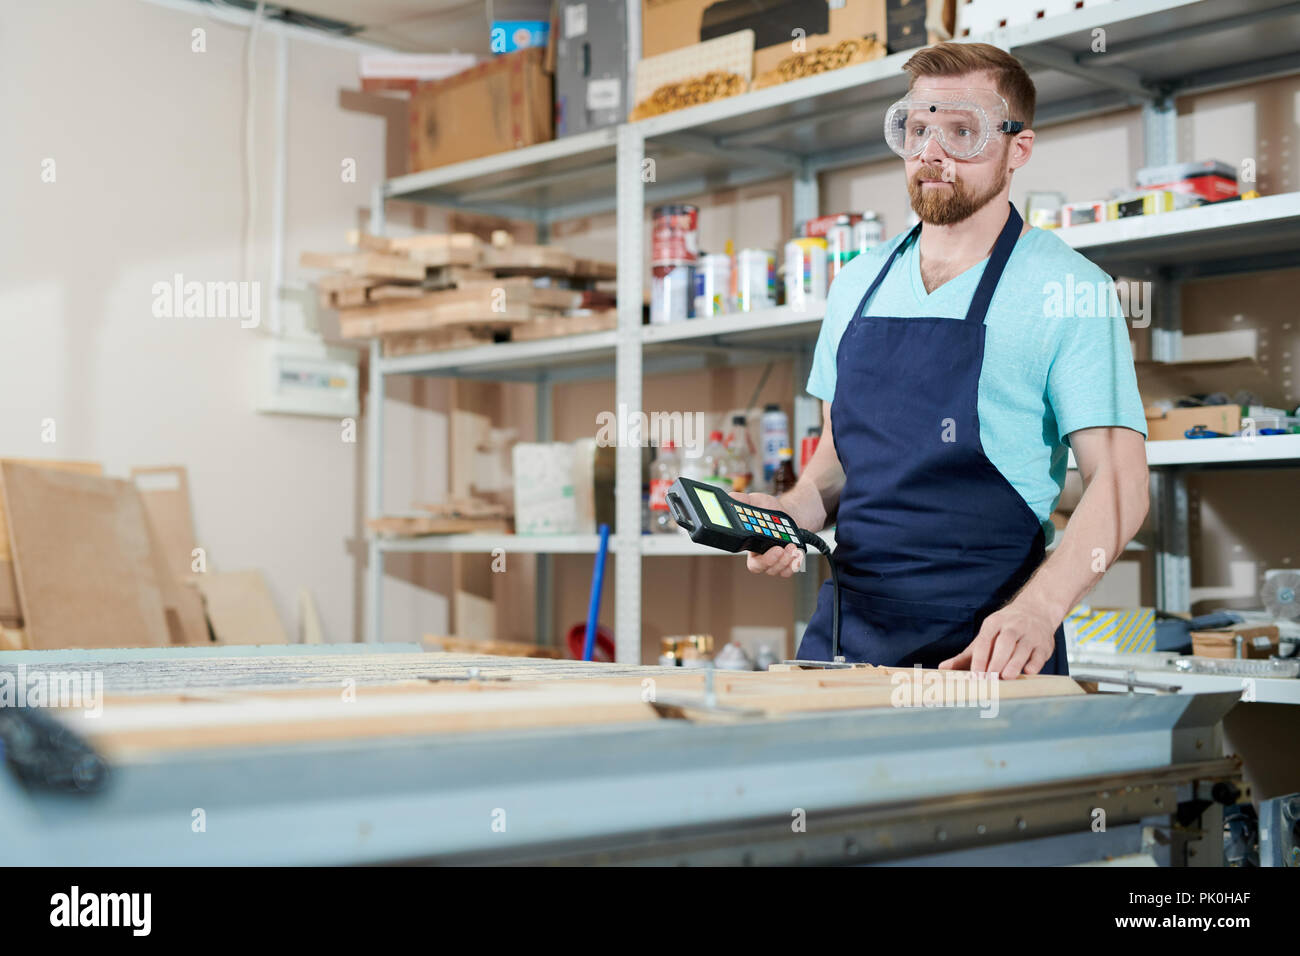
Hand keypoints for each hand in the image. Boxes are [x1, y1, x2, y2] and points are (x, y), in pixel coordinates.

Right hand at [730, 491, 804, 576]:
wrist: (791, 513)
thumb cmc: (770, 509)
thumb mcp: (756, 501)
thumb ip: (743, 500)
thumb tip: (731, 497)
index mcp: (752, 545)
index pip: (750, 561)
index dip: (758, 559)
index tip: (764, 547)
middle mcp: (762, 556)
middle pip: (762, 568)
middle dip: (771, 561)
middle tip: (779, 549)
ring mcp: (776, 560)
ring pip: (777, 570)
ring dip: (785, 560)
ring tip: (791, 546)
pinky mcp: (788, 561)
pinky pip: (789, 570)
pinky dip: (795, 564)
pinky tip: (797, 552)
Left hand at [938, 594, 1058, 678]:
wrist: (1035, 611)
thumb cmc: (1003, 632)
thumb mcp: (984, 638)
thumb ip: (965, 656)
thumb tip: (942, 669)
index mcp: (994, 623)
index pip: (985, 641)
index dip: (980, 659)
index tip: (975, 676)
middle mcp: (1012, 626)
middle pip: (1004, 643)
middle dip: (997, 662)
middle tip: (990, 679)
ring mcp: (1030, 634)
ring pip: (1022, 648)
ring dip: (1014, 663)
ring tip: (1006, 677)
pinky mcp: (1044, 645)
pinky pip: (1039, 655)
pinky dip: (1034, 664)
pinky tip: (1027, 673)